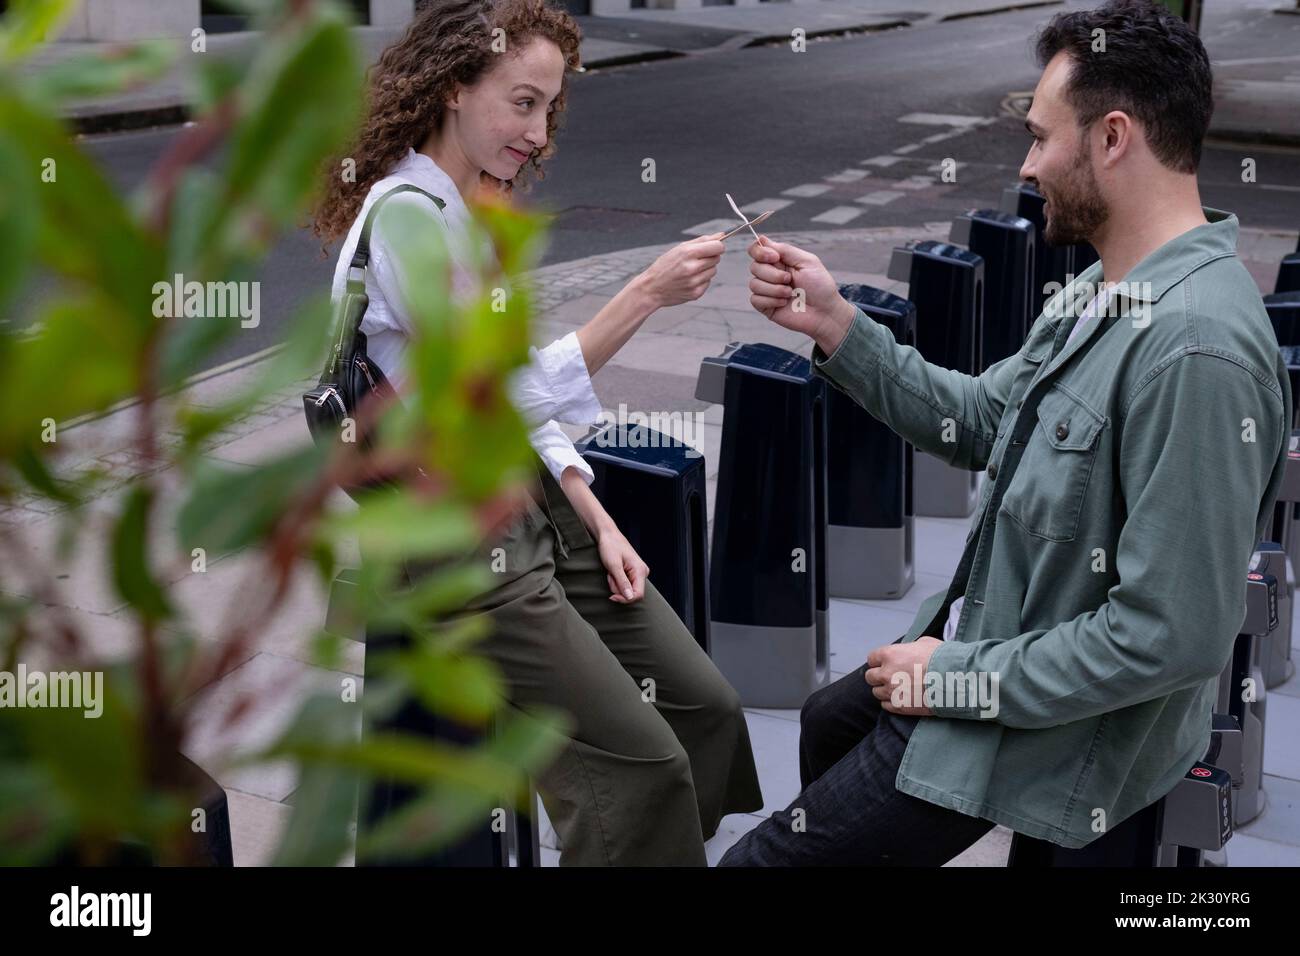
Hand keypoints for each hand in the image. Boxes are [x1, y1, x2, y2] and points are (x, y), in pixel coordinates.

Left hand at [596, 525, 649, 603]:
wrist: (608, 535)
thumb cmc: (610, 547)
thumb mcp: (614, 566)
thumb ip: (622, 582)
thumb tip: (629, 597)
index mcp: (640, 570)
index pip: (638, 594)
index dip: (625, 599)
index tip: (612, 597)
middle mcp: (642, 573)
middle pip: (631, 593)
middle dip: (617, 587)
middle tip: (610, 575)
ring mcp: (638, 573)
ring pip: (626, 589)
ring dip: (615, 583)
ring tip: (611, 571)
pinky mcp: (633, 573)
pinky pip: (624, 583)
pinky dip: (616, 580)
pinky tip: (613, 571)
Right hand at [638, 233, 724, 308]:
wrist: (652, 288)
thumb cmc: (665, 266)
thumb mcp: (679, 248)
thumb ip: (702, 241)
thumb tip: (721, 235)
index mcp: (688, 253)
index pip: (718, 247)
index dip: (717, 246)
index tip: (713, 247)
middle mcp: (692, 268)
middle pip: (717, 258)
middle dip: (710, 257)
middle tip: (696, 260)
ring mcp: (694, 282)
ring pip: (713, 271)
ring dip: (705, 269)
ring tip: (690, 271)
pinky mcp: (696, 293)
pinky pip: (708, 282)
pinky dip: (701, 280)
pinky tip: (689, 280)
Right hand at [748, 235, 856, 353]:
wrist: (825, 312)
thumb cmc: (820, 286)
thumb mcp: (806, 261)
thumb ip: (785, 249)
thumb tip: (762, 239)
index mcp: (780, 261)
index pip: (757, 250)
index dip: (760, 252)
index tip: (774, 258)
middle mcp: (771, 274)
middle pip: (754, 267)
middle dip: (772, 274)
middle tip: (789, 280)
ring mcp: (767, 290)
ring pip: (754, 284)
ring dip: (774, 289)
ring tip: (790, 294)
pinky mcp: (765, 306)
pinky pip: (755, 299)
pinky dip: (771, 300)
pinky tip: (784, 303)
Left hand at [865, 636, 942, 715]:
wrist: (953, 681)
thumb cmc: (941, 659)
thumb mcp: (924, 643)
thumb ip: (908, 648)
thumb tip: (907, 651)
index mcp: (890, 655)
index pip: (872, 659)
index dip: (879, 661)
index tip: (884, 663)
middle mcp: (886, 673)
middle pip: (870, 677)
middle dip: (878, 676)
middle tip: (889, 676)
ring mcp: (891, 691)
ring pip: (876, 692)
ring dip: (884, 690)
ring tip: (897, 688)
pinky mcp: (899, 706)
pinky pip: (885, 705)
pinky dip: (891, 702)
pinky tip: (901, 698)